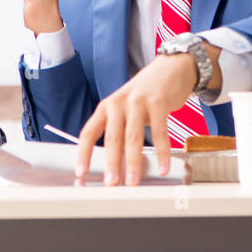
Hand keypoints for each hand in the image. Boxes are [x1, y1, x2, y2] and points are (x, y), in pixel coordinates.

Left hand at [75, 52, 198, 185]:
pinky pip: (160, 132)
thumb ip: (121, 131)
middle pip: (112, 137)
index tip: (81, 172)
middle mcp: (119, 103)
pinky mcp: (159, 102)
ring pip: (133, 137)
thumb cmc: (147, 93)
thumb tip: (117, 164)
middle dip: (111, 163)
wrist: (171, 68)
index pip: (89, 132)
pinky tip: (163, 166)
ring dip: (133, 162)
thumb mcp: (127, 108)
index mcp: (107, 106)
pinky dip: (162, 152)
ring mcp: (139, 102)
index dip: (83, 153)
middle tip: (111, 183)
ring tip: (133, 181)